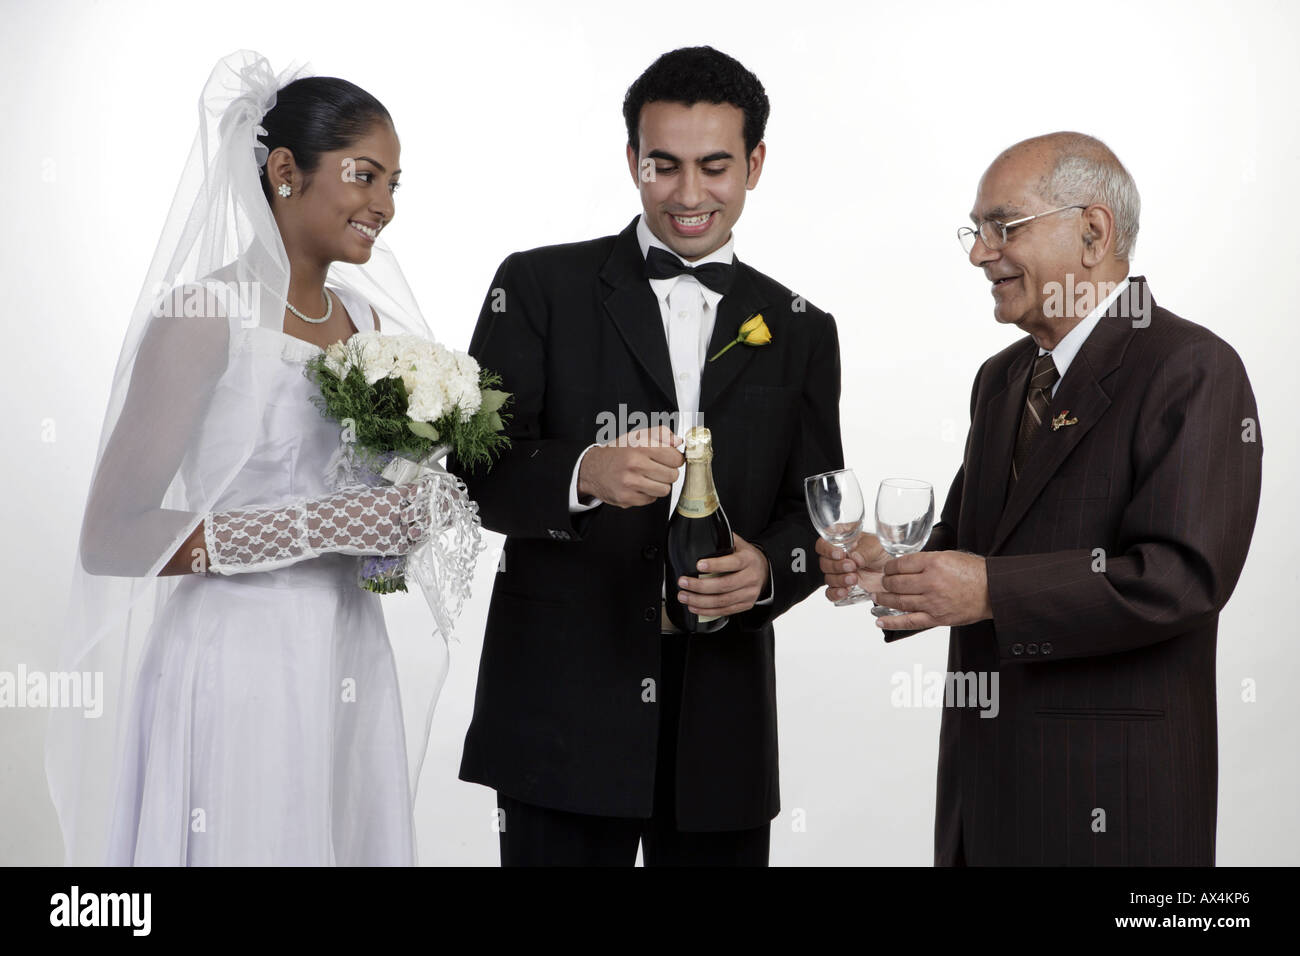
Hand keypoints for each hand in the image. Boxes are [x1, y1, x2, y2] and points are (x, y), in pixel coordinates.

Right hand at [578, 425, 683, 507]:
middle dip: (668, 473)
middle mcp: (634, 464)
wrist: (591, 469)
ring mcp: (630, 483)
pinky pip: (651, 500)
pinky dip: (648, 494)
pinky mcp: (626, 498)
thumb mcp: (636, 435)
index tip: (670, 459)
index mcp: (639, 446)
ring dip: (659, 485)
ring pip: (664, 490)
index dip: (675, 459)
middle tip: (657, 469)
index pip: (675, 457)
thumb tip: (678, 441)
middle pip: (672, 475)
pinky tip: (638, 486)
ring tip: (648, 478)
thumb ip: (660, 434)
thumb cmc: (616, 452)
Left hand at [675, 531, 769, 617]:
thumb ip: (724, 539)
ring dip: (700, 601)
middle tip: (683, 582)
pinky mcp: (745, 605)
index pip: (732, 563)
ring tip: (684, 596)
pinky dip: (707, 611)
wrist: (765, 572)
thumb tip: (703, 528)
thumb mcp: (739, 544)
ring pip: (723, 601)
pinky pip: (725, 611)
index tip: (698, 565)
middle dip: (700, 586)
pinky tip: (694, 607)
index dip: (715, 565)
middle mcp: (750, 577)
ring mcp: (748, 593)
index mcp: (748, 560)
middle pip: (724, 585)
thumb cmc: (746, 557)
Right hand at [815, 532, 887, 602]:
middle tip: (852, 567)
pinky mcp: (843, 587)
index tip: (840, 554)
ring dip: (838, 580)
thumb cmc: (883, 553)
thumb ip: (866, 551)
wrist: (893, 573)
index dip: (827, 549)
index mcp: (842, 541)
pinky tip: (844, 592)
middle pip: (824, 562)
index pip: (823, 544)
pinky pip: (831, 592)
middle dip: (836, 566)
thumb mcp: (877, 546)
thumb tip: (854, 558)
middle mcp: (838, 557)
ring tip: (854, 579)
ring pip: (828, 578)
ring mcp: (839, 573)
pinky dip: (835, 593)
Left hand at [873, 551, 992, 631]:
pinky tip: (879, 620)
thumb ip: (927, 560)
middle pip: (896, 583)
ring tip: (877, 596)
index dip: (890, 566)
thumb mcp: (949, 556)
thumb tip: (907, 564)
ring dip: (884, 599)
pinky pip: (909, 621)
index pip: (901, 564)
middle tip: (882, 582)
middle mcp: (931, 582)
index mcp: (934, 563)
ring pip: (899, 601)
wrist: (993, 590)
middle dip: (885, 582)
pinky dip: (892, 622)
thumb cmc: (975, 572)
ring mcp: (933, 602)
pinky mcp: (937, 618)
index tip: (887, 568)